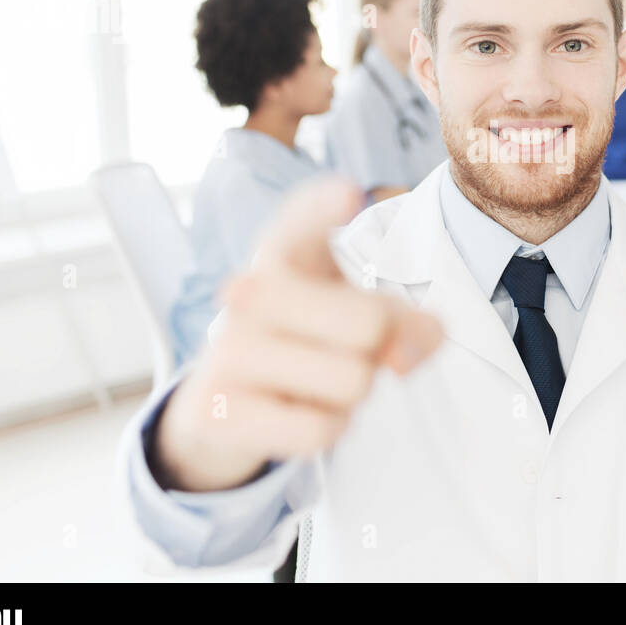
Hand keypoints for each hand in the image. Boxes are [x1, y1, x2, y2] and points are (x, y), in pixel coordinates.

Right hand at [153, 177, 443, 492]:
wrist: (227, 394)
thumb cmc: (311, 336)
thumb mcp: (360, 311)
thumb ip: (408, 320)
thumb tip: (410, 351)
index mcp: (286, 249)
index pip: (304, 217)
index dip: (325, 206)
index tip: (348, 194)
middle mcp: (248, 290)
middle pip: (369, 323)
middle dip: (382, 347)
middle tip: (351, 348)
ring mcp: (226, 350)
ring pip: (352, 382)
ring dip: (352, 394)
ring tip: (318, 380)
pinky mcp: (215, 409)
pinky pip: (321, 429)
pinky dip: (328, 427)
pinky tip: (296, 411)